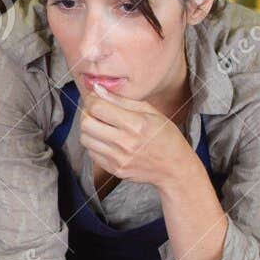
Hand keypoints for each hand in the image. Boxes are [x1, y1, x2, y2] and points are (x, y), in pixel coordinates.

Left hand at [79, 84, 196, 190]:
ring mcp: (118, 158)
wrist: (174, 168)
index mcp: (136, 124)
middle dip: (87, 113)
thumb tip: (98, 90)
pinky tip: (106, 139)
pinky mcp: (114, 169)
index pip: (98, 108)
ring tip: (100, 125)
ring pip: (85, 139)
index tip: (95, 97)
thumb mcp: (151, 112)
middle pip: (86, 124)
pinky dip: (94, 143)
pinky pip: (91, 153)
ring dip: (88, 129)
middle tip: (95, 110)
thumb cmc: (166, 137)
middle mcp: (125, 143)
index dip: (91, 99)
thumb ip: (122, 100)